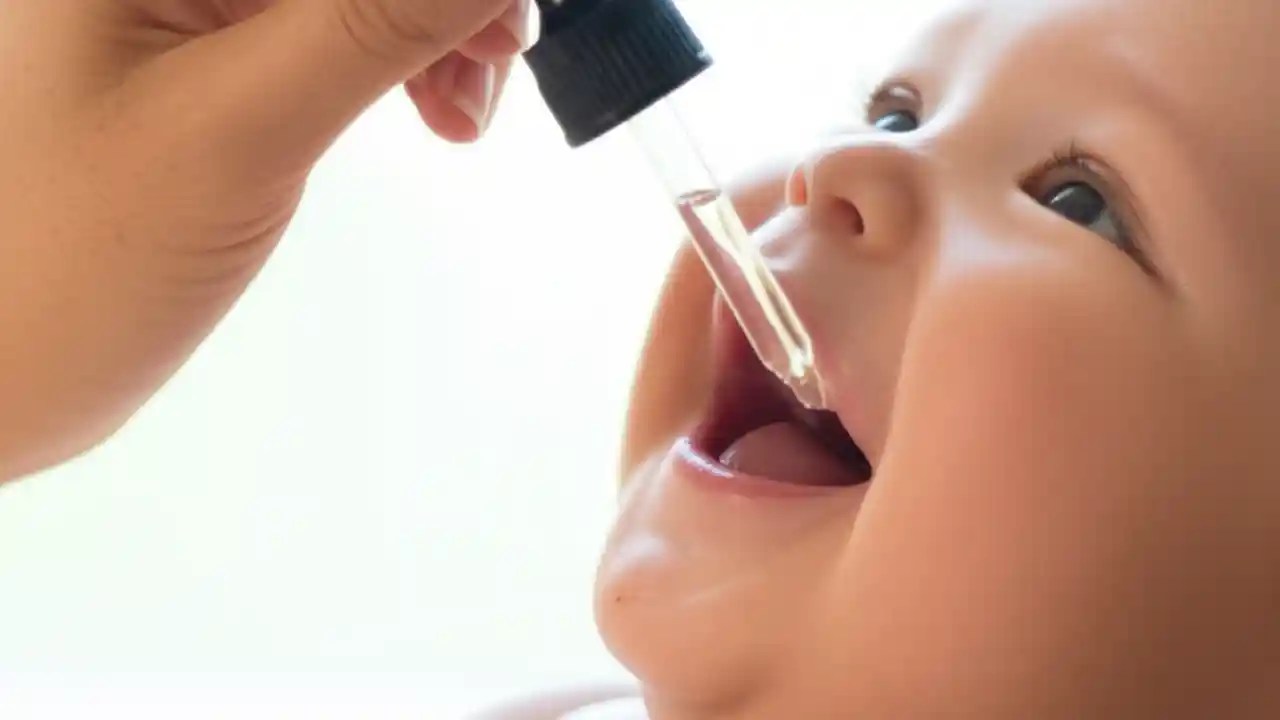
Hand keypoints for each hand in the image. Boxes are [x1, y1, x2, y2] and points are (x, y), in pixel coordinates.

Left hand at [0, 0, 537, 478]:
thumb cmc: (58, 264)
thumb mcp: (240, 128)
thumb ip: (373, 22)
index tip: (499, 20)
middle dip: (441, 1)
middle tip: (499, 56)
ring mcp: (185, 11)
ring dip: (435, 29)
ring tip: (467, 108)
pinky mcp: (215, 59)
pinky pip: (335, 29)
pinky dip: (400, 60)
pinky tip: (434, 110)